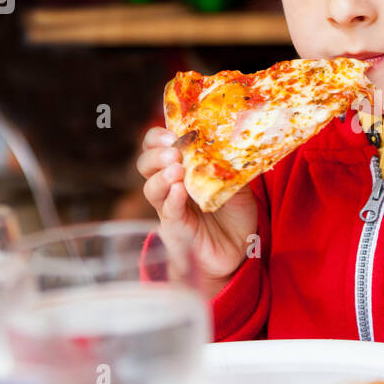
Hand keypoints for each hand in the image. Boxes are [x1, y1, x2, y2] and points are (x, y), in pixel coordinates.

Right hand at [136, 126, 257, 296]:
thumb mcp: (238, 184)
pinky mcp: (175, 227)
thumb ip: (231, 166)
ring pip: (150, 187)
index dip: (159, 136)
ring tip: (176, 170)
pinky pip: (167, 211)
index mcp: (182, 167)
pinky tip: (179, 191)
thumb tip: (233, 144)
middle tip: (173, 152)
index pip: (158, 146)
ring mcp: (169, 206)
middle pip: (145, 163)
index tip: (174, 132)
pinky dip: (172, 199)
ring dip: (161, 175)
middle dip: (155, 154)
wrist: (238, 250)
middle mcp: (170, 184)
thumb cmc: (234, 214)